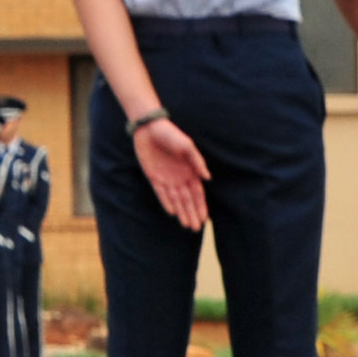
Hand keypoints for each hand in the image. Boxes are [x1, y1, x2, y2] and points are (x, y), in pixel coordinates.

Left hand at [137, 116, 212, 230]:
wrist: (149, 128)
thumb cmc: (171, 134)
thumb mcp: (187, 146)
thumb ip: (197, 162)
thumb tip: (208, 178)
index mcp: (190, 171)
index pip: (197, 193)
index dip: (201, 206)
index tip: (205, 219)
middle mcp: (180, 177)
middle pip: (187, 200)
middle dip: (192, 214)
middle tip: (196, 229)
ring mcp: (167, 178)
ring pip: (176, 200)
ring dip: (182, 212)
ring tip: (187, 226)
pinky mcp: (153, 177)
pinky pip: (161, 193)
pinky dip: (166, 203)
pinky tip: (172, 213)